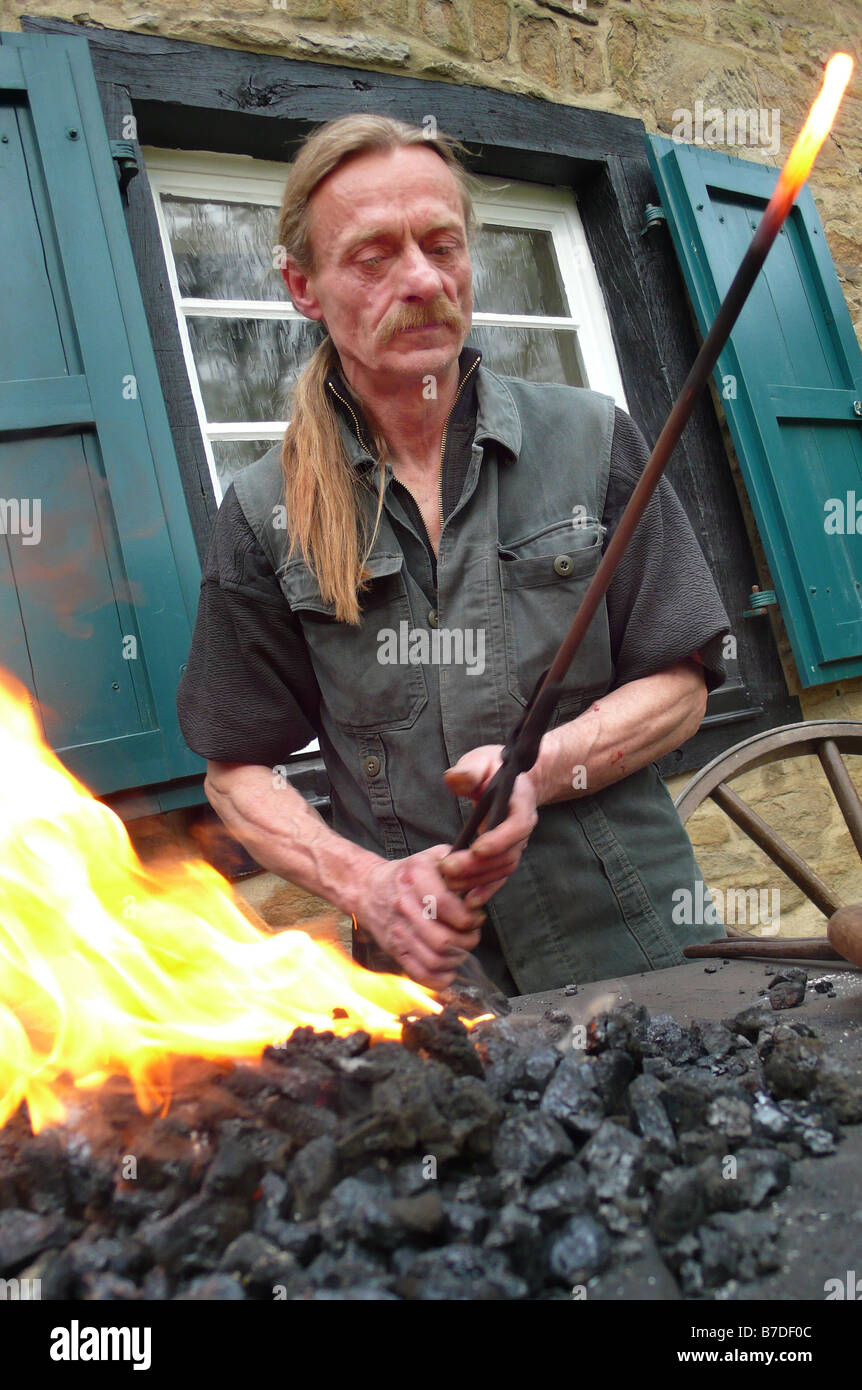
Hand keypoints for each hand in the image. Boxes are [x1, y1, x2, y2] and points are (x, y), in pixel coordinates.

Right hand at [354, 846, 484, 989]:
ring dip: (456, 959)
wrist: (367, 890)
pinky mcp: (394, 951)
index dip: (469, 916)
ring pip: (435, 960)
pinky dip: (441, 977)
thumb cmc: (407, 874)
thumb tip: (489, 878)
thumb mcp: (432, 857)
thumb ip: (461, 864)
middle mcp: (405, 906)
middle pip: (444, 939)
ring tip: (461, 948)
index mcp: (416, 878)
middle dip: (468, 941)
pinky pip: (421, 974)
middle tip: (471, 933)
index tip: (476, 916)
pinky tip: (448, 966)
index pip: (447, 905)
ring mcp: (398, 932)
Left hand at [440, 744, 538, 907]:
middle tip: (447, 868)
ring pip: (502, 869)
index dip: (499, 839)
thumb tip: (454, 779)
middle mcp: (523, 827)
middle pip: (507, 854)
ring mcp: (516, 844)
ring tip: (448, 883)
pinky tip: (468, 901)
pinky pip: (500, 877)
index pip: (517, 826)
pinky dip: (486, 890)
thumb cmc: (493, 769)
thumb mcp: (480, 761)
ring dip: (477, 880)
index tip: (476, 847)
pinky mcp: (506, 855)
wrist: (511, 780)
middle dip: (478, 865)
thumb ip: (468, 771)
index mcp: (521, 802)